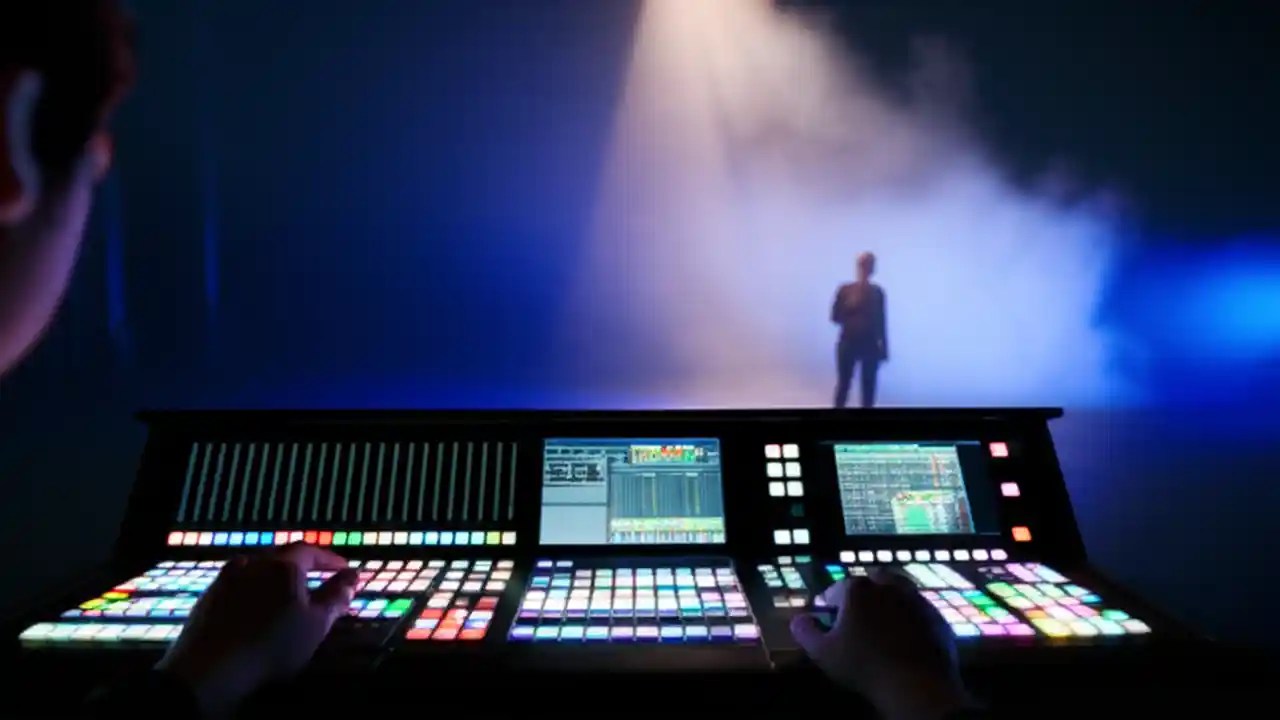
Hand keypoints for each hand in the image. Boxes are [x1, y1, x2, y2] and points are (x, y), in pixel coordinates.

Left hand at [156, 543, 357, 717]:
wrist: (211, 669)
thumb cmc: (272, 644)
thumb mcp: (316, 624)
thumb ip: (337, 596)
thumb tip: (353, 574)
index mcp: (283, 565)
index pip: (311, 550)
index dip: (329, 558)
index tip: (343, 568)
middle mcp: (253, 562)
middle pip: (282, 555)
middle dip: (302, 564)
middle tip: (316, 578)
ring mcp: (226, 578)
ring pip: (257, 568)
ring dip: (274, 576)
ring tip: (284, 592)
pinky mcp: (209, 597)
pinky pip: (238, 584)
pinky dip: (252, 589)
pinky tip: (254, 607)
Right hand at [791, 570, 970, 719]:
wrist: (916, 683)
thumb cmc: (864, 665)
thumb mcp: (823, 653)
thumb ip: (806, 631)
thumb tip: (798, 619)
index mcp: (857, 589)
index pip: (835, 590)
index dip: (828, 606)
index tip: (827, 622)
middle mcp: (887, 585)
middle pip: (869, 582)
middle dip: (861, 596)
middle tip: (856, 619)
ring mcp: (915, 598)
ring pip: (897, 591)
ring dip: (887, 601)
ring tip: (881, 624)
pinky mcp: (935, 615)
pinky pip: (917, 610)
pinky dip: (909, 617)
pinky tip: (904, 636)